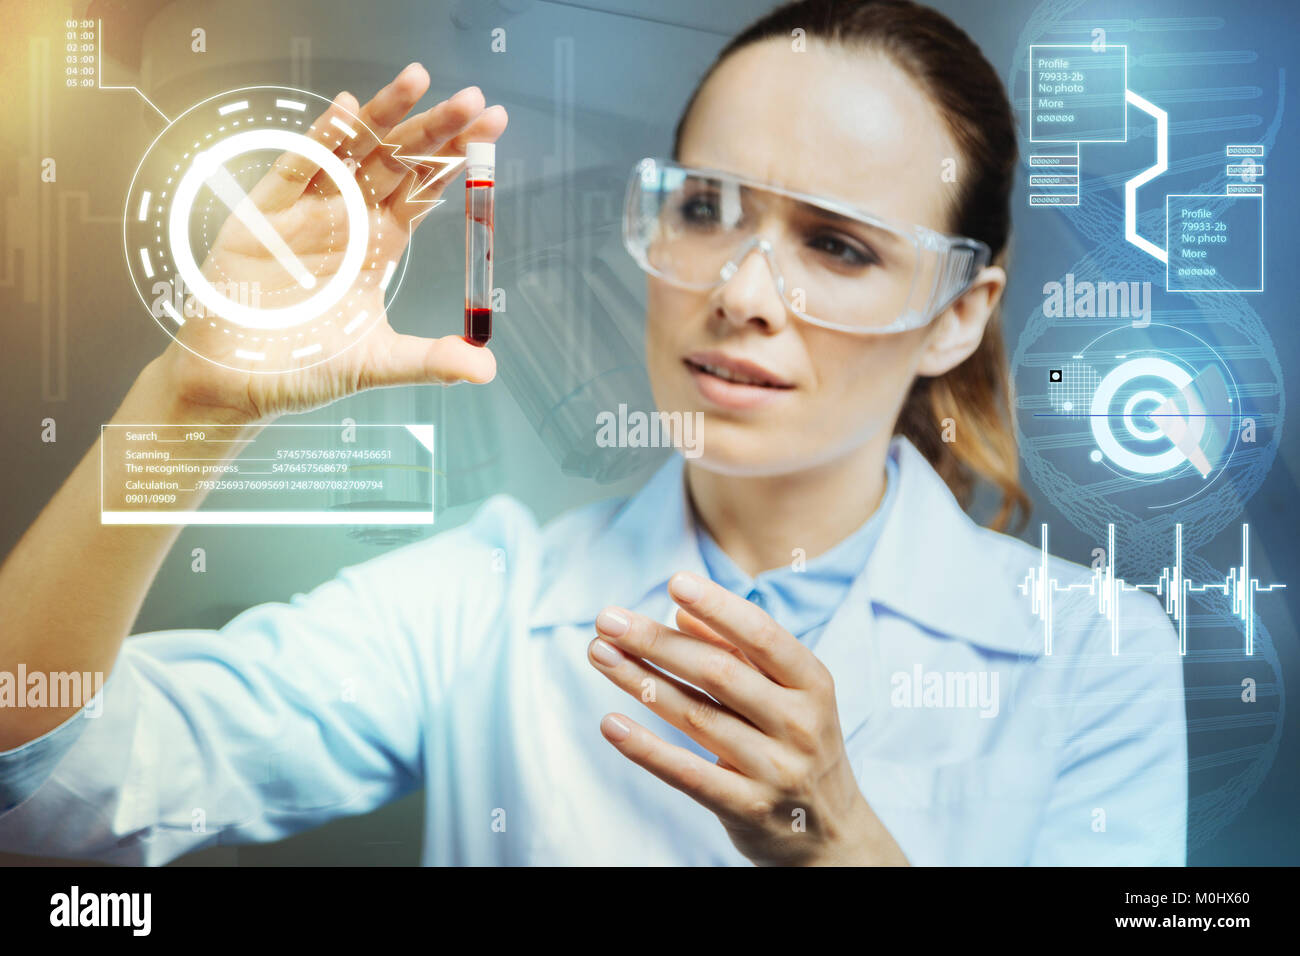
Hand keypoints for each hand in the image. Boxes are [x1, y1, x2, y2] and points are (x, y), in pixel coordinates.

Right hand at [153, 64, 507, 424]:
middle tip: (473, 99)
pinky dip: (322, 140)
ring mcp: (308, 211)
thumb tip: (487, 370)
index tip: (492, 125)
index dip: (458, 156)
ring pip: (354, 151)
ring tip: (420, 80)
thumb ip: (431, 360)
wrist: (236, 383)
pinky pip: (297, 168)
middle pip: (399, 160)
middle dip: (436, 128)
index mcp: (380, 243)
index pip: (426, 187)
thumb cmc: (303, 366)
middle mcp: (349, 218)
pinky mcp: (265, 216)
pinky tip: (349, 111)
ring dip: (386, 116)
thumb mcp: (377, 362)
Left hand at [587, 571, 907, 865]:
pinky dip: (647, 749)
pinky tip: (611, 724)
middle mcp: (799, 724)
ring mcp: (775, 770)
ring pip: (695, 718)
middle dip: (656, 642)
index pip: (762, 636)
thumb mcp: (787, 693)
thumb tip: (682, 613)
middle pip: (718, 674)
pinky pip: (688, 774)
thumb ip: (738, 651)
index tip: (675, 581)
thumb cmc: (798, 744)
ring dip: (640, 682)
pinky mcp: (748, 809)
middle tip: (608, 620)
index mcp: (812, 684)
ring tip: (600, 654)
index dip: (719, 607)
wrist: (832, 835)